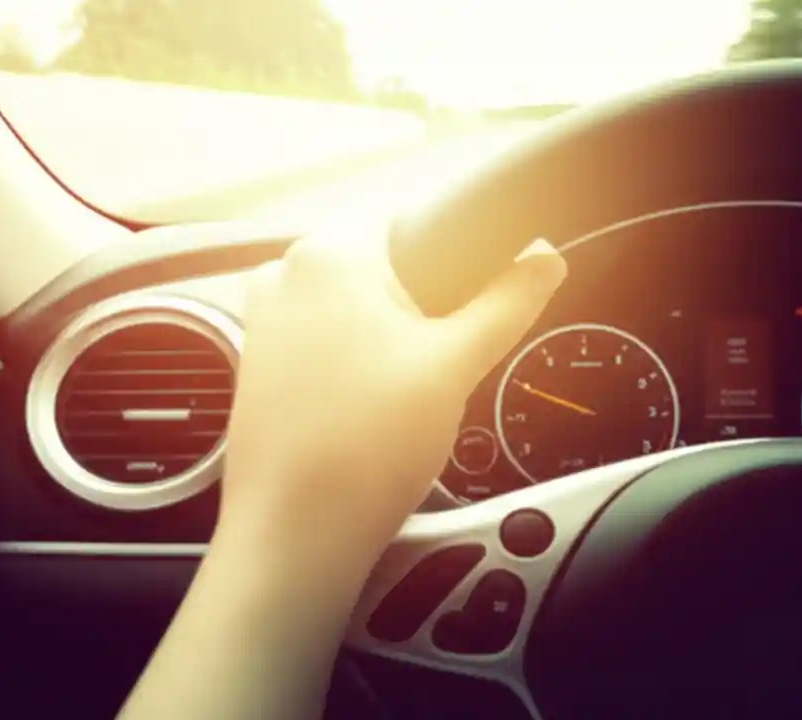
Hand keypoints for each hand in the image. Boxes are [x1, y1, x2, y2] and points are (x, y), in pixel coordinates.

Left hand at [218, 218, 565, 576]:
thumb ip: (508, 302)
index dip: (452, 258)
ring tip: (403, 395)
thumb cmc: (367, 446)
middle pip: (379, 266)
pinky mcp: (256, 365)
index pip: (408, 219)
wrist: (298, 534)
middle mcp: (283, 273)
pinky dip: (352, 364)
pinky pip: (320, 343)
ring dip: (386, 339)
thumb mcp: (456, 365)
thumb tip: (545, 259)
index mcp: (329, 251)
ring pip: (349, 308)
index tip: (471, 300)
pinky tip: (371, 410)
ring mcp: (262, 321)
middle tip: (439, 363)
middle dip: (419, 307)